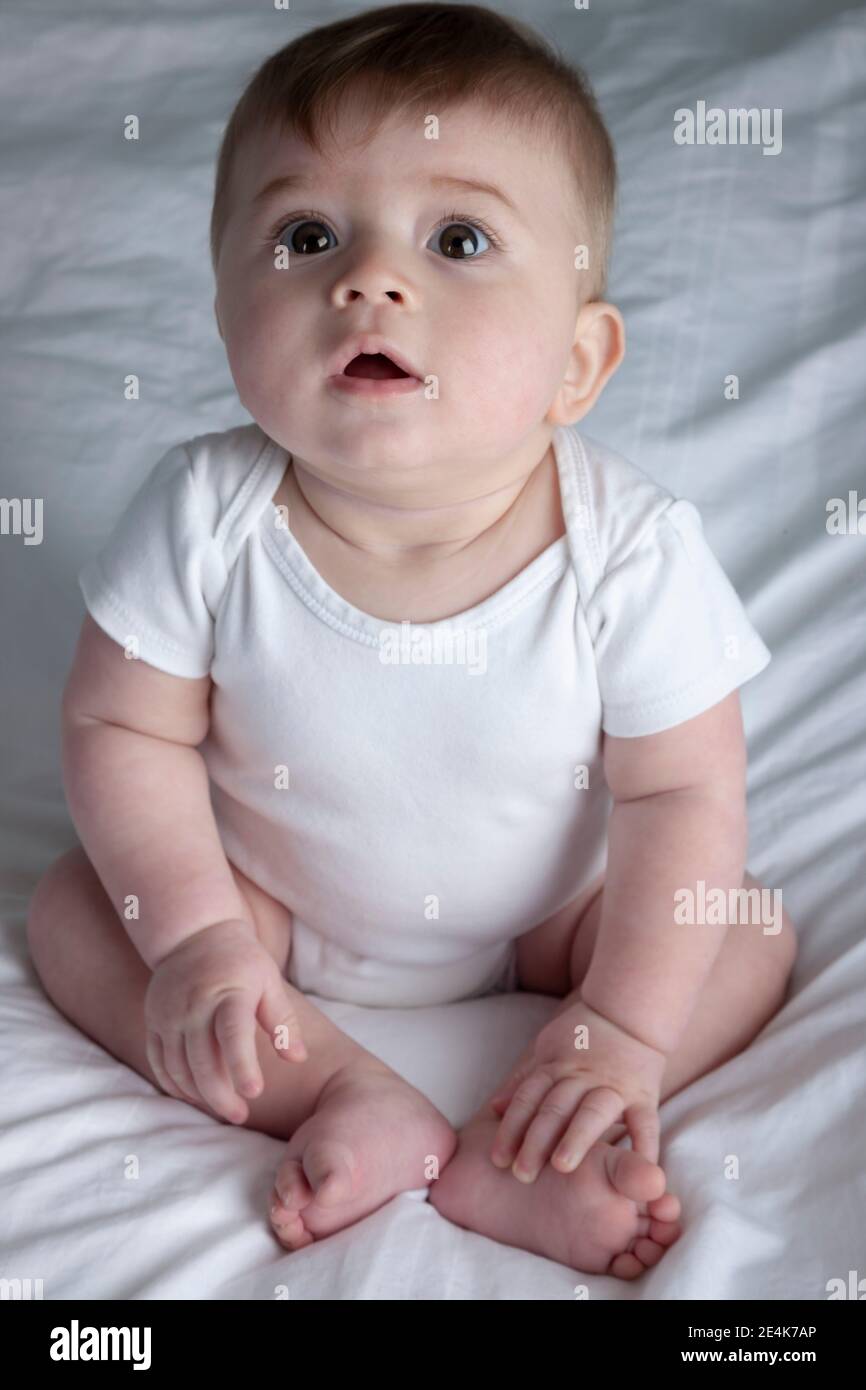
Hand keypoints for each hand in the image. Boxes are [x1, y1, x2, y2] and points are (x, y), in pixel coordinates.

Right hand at [144, 919, 306, 1124]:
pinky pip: (159, 1062)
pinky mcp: (153, 1021)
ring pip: (178, 1068)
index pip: (233, 1035)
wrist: (194, 933)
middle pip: (203, 1061)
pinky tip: (195, 1096)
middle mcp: (193, 1005)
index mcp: (228, 992)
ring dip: (199, 1094)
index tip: (255, 1094)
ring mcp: (168, 1014)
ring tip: (223, 1108)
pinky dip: (175, 1085)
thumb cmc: (241, 961)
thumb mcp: (269, 980)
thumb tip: (298, 1058)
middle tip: (241, 1115)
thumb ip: (283, 1021)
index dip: (243, 1067)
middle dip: (222, 1095)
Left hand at [488, 1000, 666, 1180]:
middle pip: (555, 1108)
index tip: (499, 1159)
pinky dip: (643, 1146)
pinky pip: (645, 1122)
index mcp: (556, 1066)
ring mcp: (614, 1086)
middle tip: (522, 1173)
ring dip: (576, 1138)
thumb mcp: (546, 1048)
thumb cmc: (582, 1036)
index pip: (528, 1098)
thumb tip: (495, 1108)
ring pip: (593, 1112)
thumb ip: (524, 1079)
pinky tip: (634, 1171)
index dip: (512, 1128)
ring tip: (562, 1166)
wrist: (628, 1012)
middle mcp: (582, 1077)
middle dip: (537, 1141)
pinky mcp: (644, 1095)